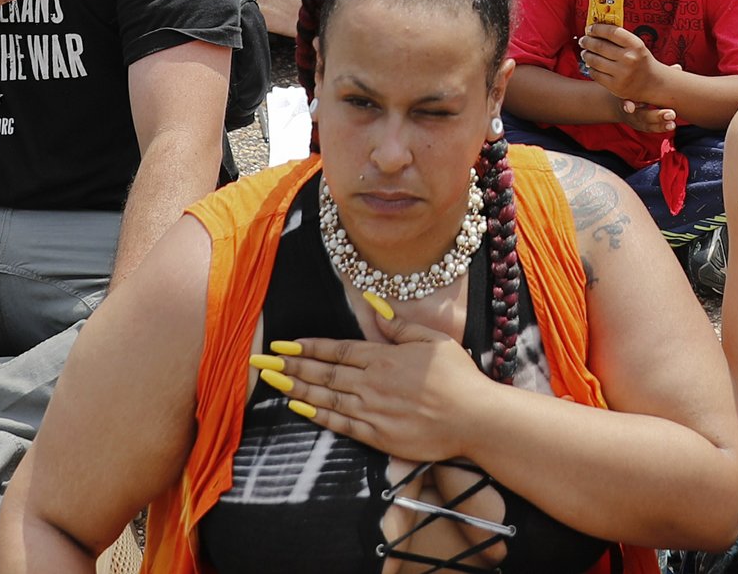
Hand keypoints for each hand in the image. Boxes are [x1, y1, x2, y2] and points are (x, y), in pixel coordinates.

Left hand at [265, 319, 490, 464]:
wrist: (474, 418)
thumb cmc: (458, 376)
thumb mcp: (433, 339)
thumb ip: (399, 324)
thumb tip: (373, 303)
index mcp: (384, 357)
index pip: (338, 350)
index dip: (308, 347)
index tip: (284, 344)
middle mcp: (372, 382)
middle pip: (324, 372)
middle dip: (291, 365)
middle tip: (262, 361)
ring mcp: (372, 410)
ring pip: (325, 396)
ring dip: (296, 387)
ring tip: (272, 381)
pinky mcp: (376, 435)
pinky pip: (339, 423)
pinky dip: (316, 414)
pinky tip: (298, 407)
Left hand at [577, 21, 672, 106]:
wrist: (654, 83)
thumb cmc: (641, 60)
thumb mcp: (636, 45)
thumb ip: (619, 37)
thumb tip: (595, 28)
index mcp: (635, 45)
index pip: (611, 32)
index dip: (597, 29)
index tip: (589, 28)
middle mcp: (629, 59)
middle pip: (599, 46)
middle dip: (587, 41)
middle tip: (583, 40)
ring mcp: (622, 74)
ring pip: (595, 60)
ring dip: (586, 55)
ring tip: (585, 52)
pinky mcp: (615, 87)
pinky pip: (596, 74)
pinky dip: (590, 68)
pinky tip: (591, 65)